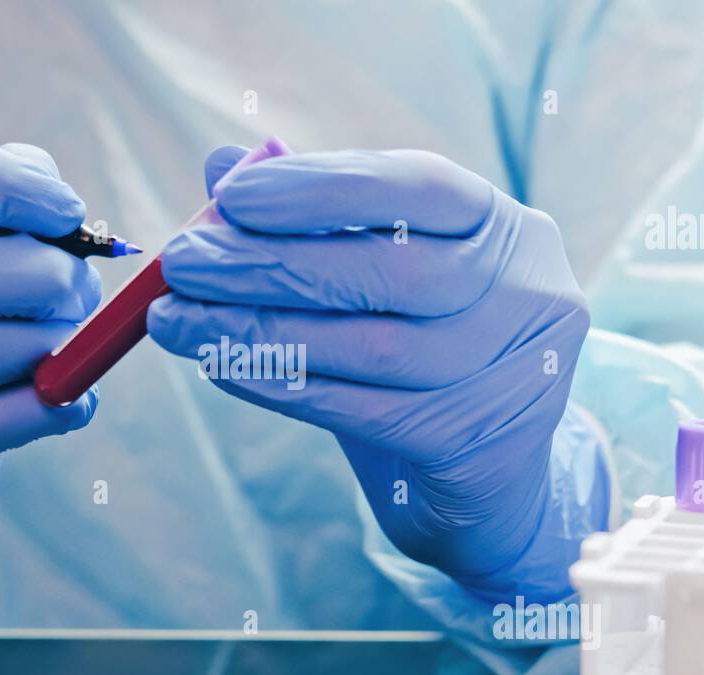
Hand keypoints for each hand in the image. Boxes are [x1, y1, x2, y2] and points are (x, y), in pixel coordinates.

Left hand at [149, 147, 589, 598]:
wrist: (488, 479)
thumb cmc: (422, 355)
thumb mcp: (381, 278)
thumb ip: (314, 220)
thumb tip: (221, 165)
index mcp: (505, 228)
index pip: (417, 186)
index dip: (322, 188)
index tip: (231, 196)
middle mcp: (525, 293)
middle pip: (388, 269)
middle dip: (269, 262)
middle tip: (182, 260)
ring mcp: (513, 373)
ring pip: (370, 347)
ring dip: (257, 330)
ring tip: (178, 319)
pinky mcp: (479, 442)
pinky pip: (360, 411)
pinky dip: (280, 383)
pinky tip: (221, 365)